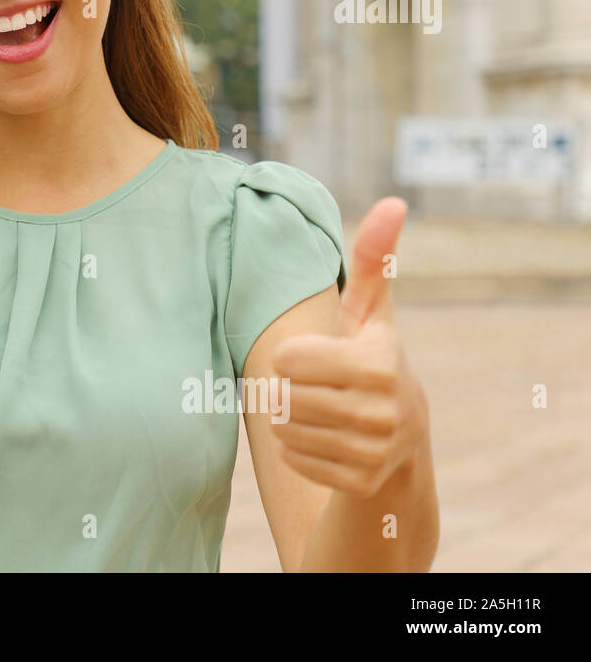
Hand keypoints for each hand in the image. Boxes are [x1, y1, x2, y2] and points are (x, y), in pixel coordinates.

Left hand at [267, 197, 429, 498]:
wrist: (402, 440)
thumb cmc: (371, 359)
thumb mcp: (371, 312)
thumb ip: (372, 259)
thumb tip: (393, 202)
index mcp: (379, 364)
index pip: (286, 358)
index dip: (289, 355)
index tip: (313, 356)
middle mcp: (383, 411)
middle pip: (282, 395)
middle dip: (286, 387)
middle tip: (313, 386)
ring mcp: (374, 452)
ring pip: (284, 428)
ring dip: (288, 416)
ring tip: (318, 408)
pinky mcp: (359, 482)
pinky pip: (294, 458)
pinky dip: (297, 447)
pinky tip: (323, 437)